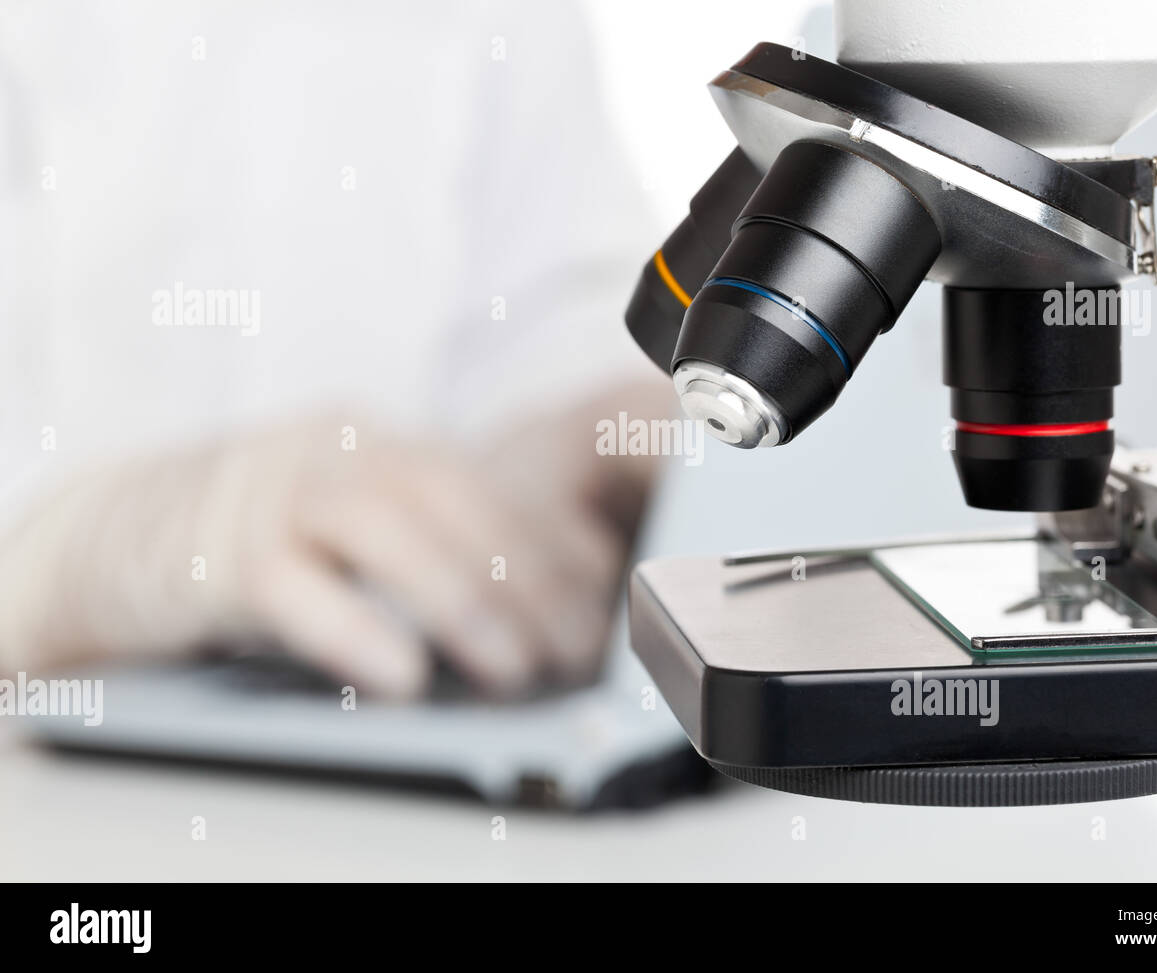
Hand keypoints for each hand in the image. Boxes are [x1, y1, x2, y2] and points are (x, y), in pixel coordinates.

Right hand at [0, 387, 671, 697]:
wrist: (113, 531)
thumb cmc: (260, 539)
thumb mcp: (354, 525)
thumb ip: (430, 545)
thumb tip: (539, 613)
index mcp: (380, 443)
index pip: (489, 478)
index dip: (552, 541)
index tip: (597, 605)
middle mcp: (334, 450)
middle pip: (450, 492)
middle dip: (527, 576)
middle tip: (571, 652)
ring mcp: (270, 490)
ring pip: (379, 522)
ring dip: (460, 597)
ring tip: (512, 670)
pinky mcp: (214, 552)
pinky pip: (288, 583)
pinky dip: (352, 628)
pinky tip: (401, 677)